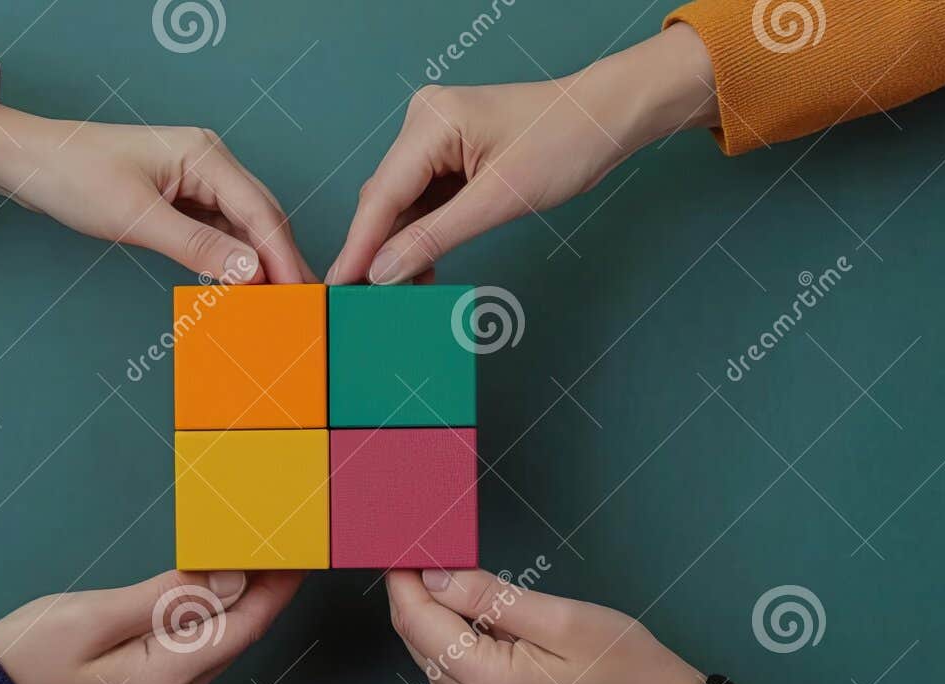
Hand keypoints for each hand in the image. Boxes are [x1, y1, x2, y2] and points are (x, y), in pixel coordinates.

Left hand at [0, 101, 315, 283]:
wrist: (28, 163)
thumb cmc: (73, 176)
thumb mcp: (136, 218)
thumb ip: (198, 246)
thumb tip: (251, 272)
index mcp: (205, 155)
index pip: (260, 211)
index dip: (283, 256)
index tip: (300, 296)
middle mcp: (210, 162)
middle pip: (261, 218)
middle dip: (282, 262)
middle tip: (304, 308)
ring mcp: (197, 180)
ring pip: (244, 227)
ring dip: (259, 264)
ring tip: (278, 305)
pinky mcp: (182, 198)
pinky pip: (219, 231)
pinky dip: (232, 259)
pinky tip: (240, 287)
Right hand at [0, 570, 302, 683]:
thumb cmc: (37, 647)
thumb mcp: (98, 614)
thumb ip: (169, 597)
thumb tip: (232, 577)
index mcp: (167, 677)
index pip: (243, 626)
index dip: (277, 585)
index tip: (299, 547)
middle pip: (241, 630)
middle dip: (267, 583)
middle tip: (287, 533)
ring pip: (226, 632)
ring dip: (246, 591)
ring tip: (265, 544)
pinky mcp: (162, 675)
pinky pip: (205, 636)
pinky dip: (220, 603)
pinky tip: (226, 571)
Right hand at [328, 24, 717, 284]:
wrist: (607, 118)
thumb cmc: (566, 142)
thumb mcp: (499, 199)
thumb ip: (435, 237)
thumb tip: (384, 271)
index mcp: (431, 122)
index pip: (382, 194)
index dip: (358, 246)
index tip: (338, 287)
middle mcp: (424, 123)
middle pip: (385, 198)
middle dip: (377, 251)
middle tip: (365, 303)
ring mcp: (435, 137)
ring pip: (402, 204)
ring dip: (401, 247)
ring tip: (398, 294)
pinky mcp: (450, 153)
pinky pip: (423, 200)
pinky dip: (422, 235)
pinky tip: (421, 267)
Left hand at [386, 568, 705, 683]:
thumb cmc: (616, 656)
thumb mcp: (557, 616)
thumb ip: (489, 597)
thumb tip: (435, 575)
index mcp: (492, 682)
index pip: (422, 627)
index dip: (406, 583)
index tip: (402, 544)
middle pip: (419, 640)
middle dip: (412, 592)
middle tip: (419, 546)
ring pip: (429, 651)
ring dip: (428, 609)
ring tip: (439, 566)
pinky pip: (451, 660)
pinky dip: (447, 627)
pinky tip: (463, 601)